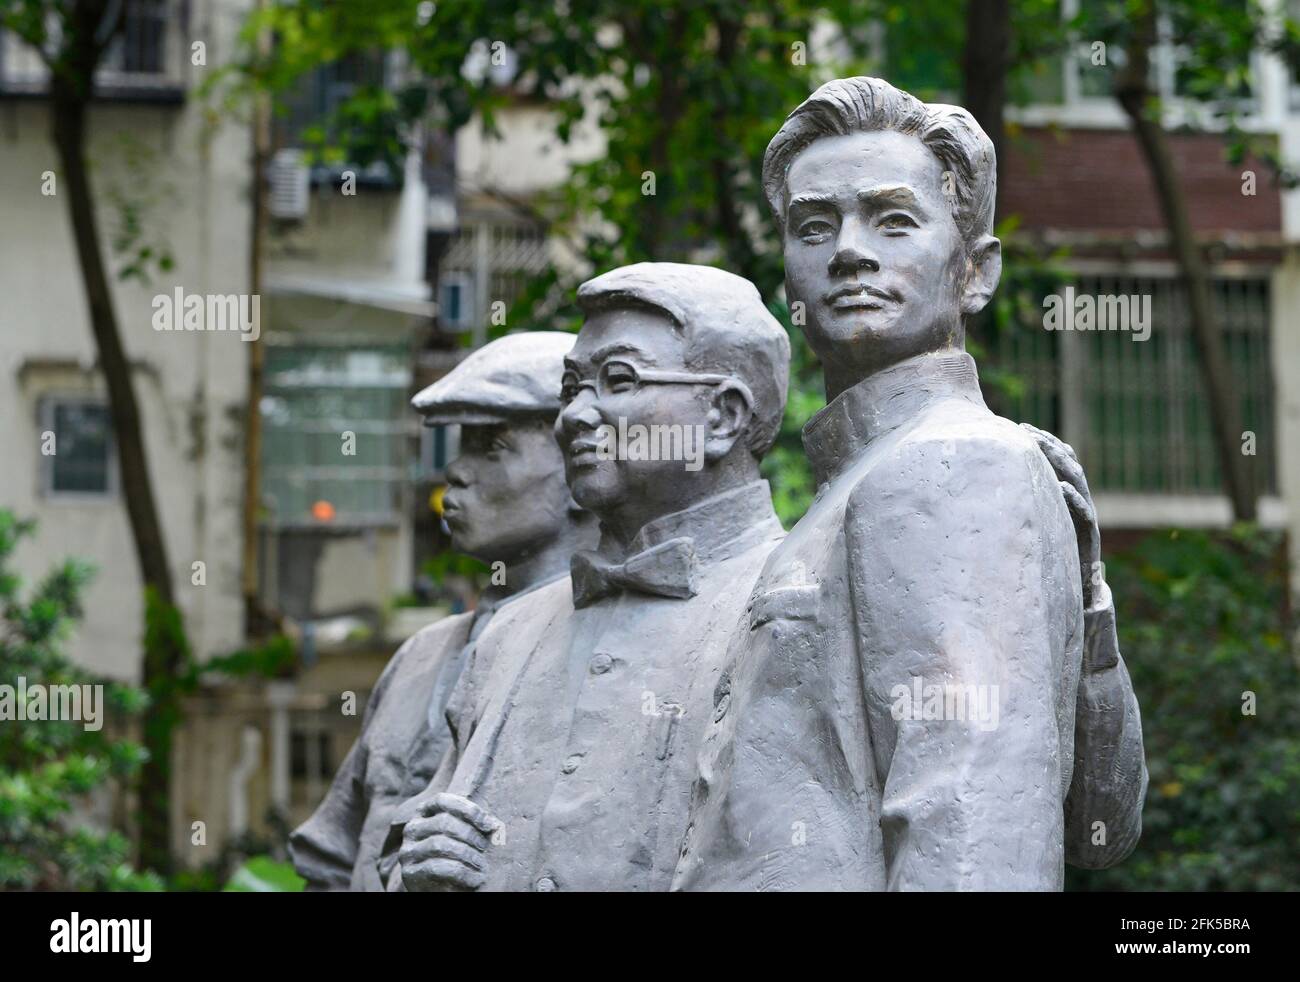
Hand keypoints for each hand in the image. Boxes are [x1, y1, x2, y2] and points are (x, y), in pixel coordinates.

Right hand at [399, 792, 501, 891]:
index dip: (468, 809)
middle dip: (470, 834)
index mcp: (424, 813)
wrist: (437, 887)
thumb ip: (474, 826)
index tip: (489, 824)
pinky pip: (437, 867)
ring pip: (440, 844)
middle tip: (485, 847)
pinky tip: (474, 879)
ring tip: (481, 864)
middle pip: (444, 822)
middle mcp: (412, 828)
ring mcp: (408, 851)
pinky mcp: (409, 873)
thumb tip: (494, 825)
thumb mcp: (462, 837)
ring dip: (467, 854)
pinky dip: (461, 872)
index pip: (443, 801)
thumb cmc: (453, 856)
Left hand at [1022, 423, 1101, 607]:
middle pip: (1067, 463)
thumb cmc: (1051, 556)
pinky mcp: (1089, 535)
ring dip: (1059, 461)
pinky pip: (1084, 513)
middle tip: (1025, 429)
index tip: (1020, 426)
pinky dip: (1073, 498)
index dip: (1043, 440)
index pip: (1059, 459)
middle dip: (1047, 443)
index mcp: (1067, 495)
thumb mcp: (1034, 526)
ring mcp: (1085, 516)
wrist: (1078, 590)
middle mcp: (1078, 501)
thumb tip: (985, 489)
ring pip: (1077, 481)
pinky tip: (1060, 487)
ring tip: (1040, 446)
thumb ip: (1022, 506)